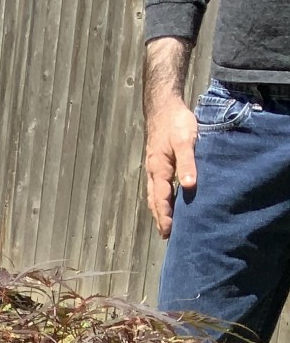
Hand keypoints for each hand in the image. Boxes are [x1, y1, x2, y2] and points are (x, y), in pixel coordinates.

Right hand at [144, 97, 197, 239]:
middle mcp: (153, 171)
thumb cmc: (175, 123)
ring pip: (154, 194)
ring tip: (164, 223)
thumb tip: (189, 186)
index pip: (162, 198)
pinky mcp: (157, 162)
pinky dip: (160, 198)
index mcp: (159, 169)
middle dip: (159, 217)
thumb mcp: (185, 142)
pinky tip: (166, 200)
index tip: (169, 231)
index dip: (165, 215)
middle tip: (165, 235)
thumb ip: (187, 163)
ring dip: (158, 209)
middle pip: (154, 200)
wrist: (162, 107)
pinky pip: (156, 186)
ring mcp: (153, 167)